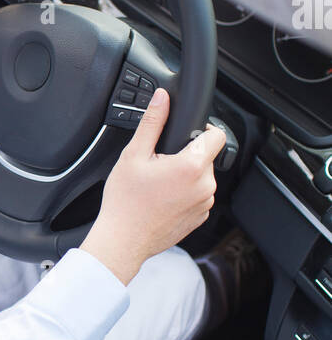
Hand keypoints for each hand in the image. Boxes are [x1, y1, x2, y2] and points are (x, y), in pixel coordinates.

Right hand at [80, 88, 226, 285]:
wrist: (123, 241)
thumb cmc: (125, 202)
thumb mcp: (133, 155)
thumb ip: (152, 122)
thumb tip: (162, 98)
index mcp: (191, 166)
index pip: (217, 135)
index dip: (203, 129)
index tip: (186, 134)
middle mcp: (205, 186)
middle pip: (207, 156)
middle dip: (187, 155)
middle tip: (159, 165)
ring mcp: (205, 204)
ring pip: (202, 177)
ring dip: (186, 175)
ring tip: (158, 184)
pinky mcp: (200, 217)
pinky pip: (198, 196)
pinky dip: (185, 193)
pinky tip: (162, 198)